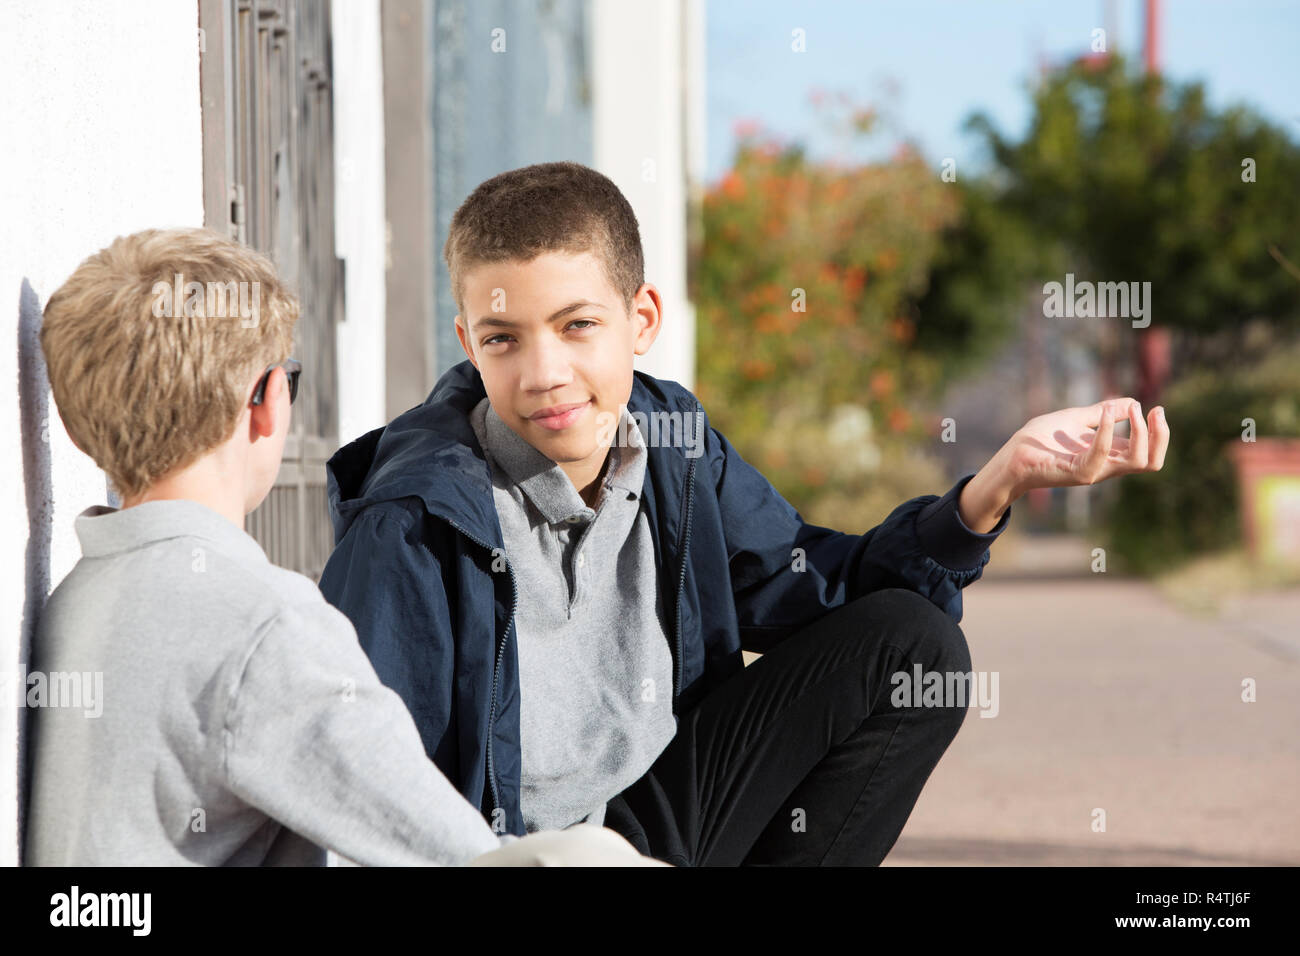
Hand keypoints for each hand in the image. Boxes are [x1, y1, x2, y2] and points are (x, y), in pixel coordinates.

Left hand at [1003, 397, 1170, 497]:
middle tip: (1155, 411)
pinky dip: (1108, 432)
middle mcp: (1106, 465)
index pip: (1149, 452)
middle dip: (1160, 436)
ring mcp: (1093, 471)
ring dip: (1140, 433)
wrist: (1013, 454)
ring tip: (1134, 410)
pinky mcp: (1076, 472)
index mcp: (1110, 454)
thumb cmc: (1042, 439)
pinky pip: (1101, 454)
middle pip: (1152, 462)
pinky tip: (1105, 413)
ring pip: (1136, 462)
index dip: (1159, 432)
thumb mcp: (1078, 418)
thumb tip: (1133, 401)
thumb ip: (1104, 412)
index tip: (1156, 408)